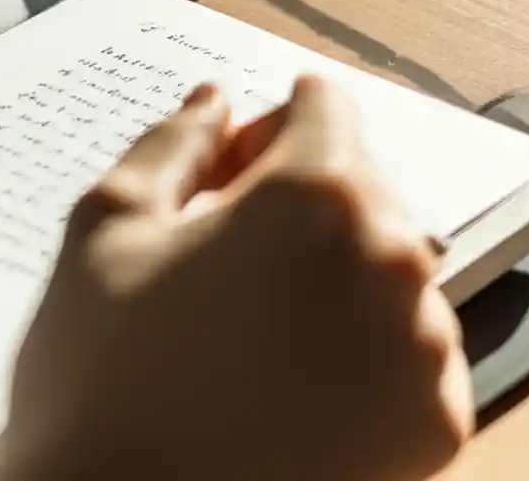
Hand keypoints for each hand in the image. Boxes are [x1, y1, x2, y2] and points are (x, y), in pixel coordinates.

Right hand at [0, 76, 472, 480]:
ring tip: (237, 325)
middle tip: (213, 251)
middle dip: (294, 199)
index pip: (324, 108)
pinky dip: (355, 346)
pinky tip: (277, 376)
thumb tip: (213, 103)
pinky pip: (403, 350)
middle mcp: (393, 266)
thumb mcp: (104, 227)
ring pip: (382, 268)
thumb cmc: (97, 377)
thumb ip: (170, 144)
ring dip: (325, 272)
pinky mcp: (430, 426)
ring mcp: (421, 352)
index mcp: (315, 199)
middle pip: (360, 186)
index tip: (227, 166)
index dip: (263, 128)